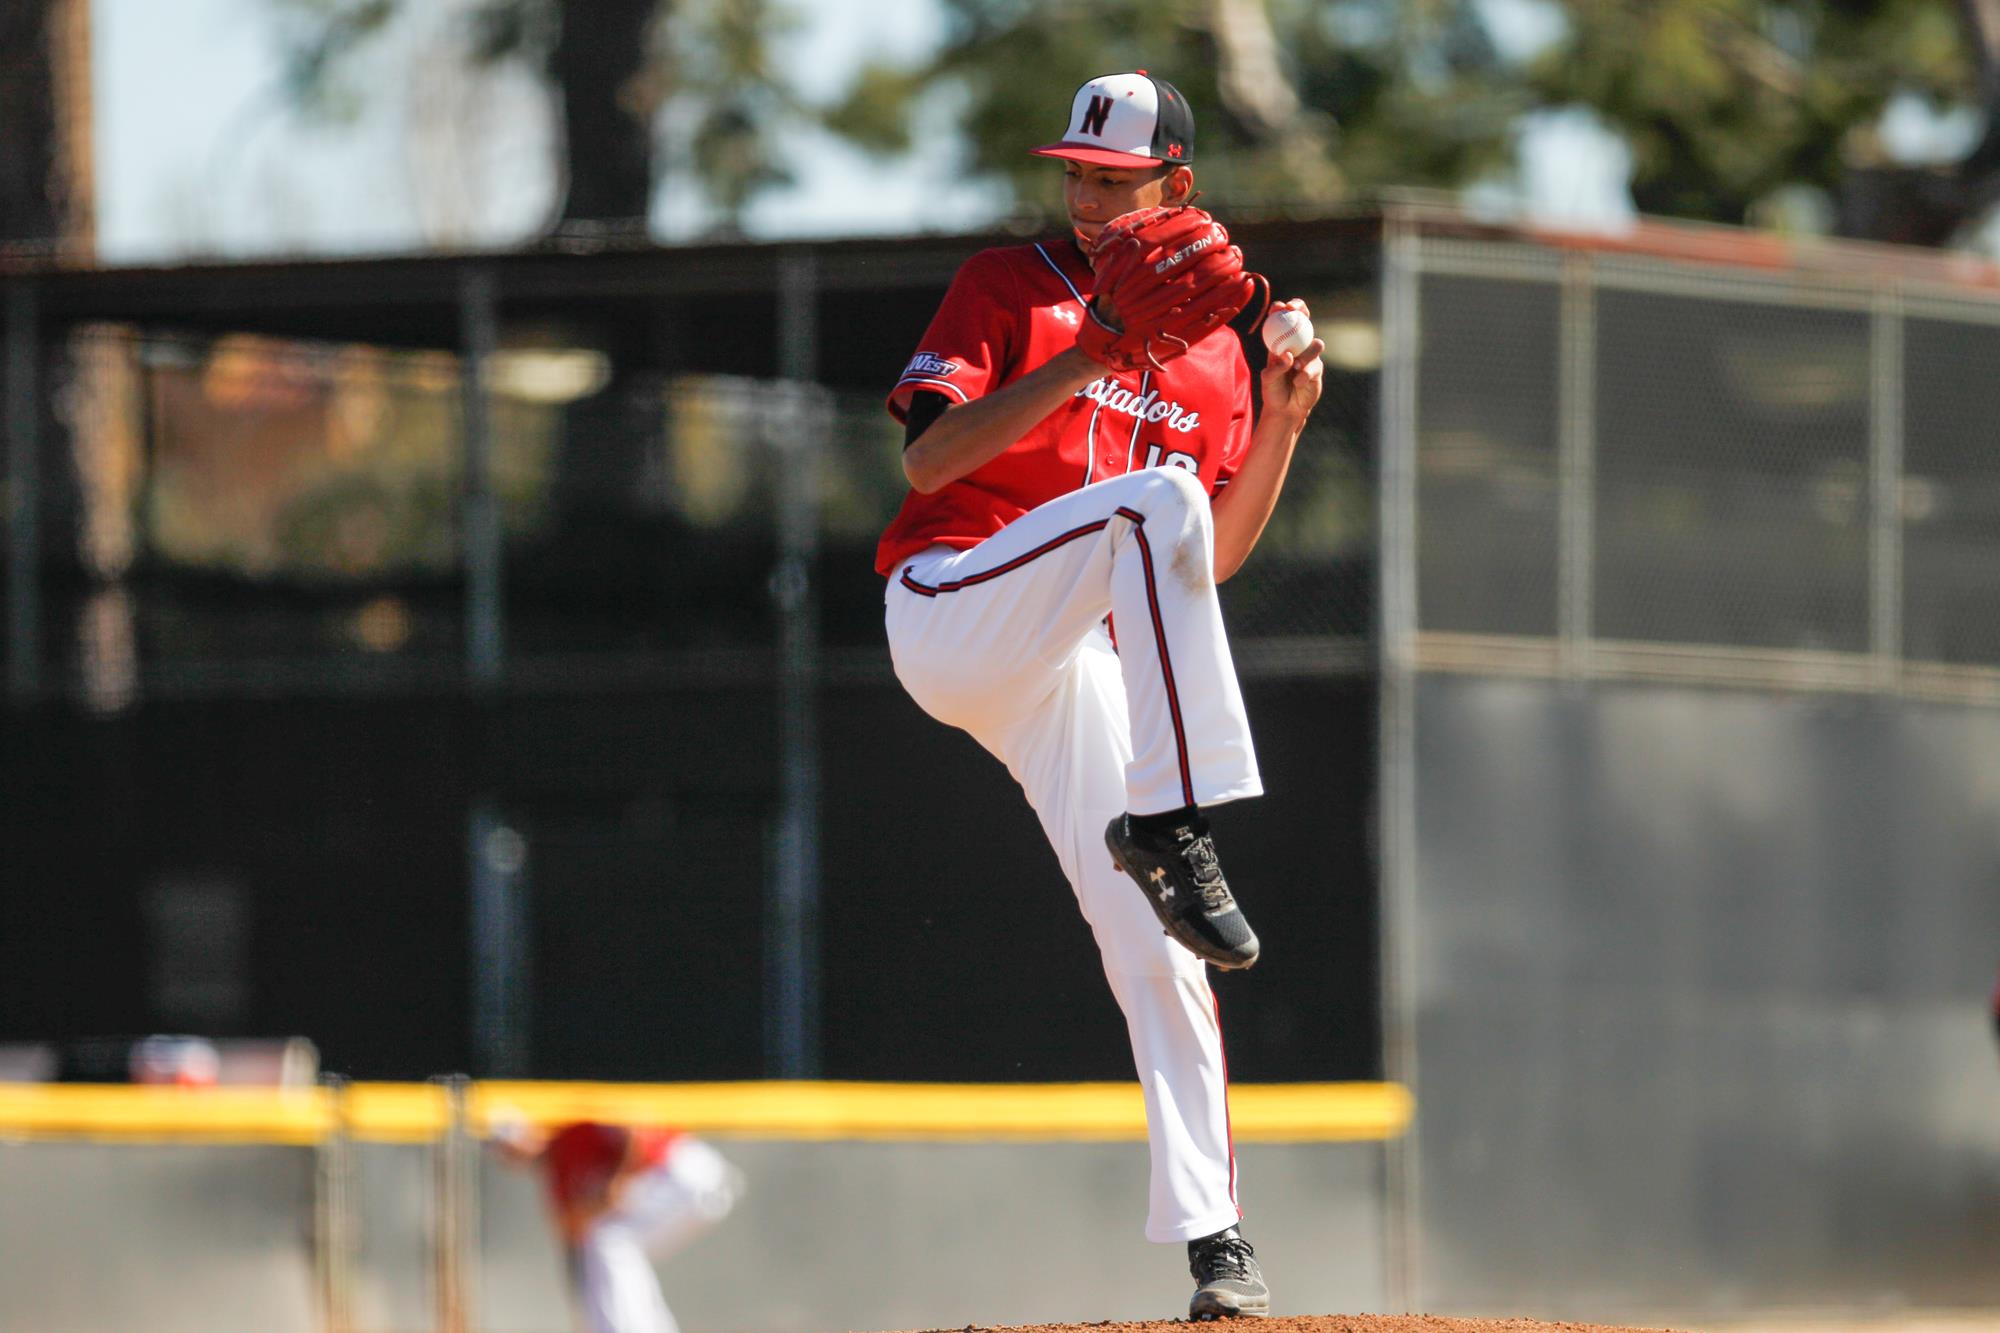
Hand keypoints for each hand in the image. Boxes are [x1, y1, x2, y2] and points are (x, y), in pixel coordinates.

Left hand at [1260, 301, 1322, 425]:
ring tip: (1295, 368)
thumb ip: (1276, 367)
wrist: (1286, 409)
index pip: (1282, 319)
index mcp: (1280, 342)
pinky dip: (1305, 374)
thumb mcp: (1269, 380)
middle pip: (1303, 319)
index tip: (1281, 306)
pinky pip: (1315, 365)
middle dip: (1300, 309)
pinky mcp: (1317, 368)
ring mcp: (1308, 355)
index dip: (1283, 309)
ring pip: (1314, 344)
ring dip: (1305, 355)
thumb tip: (1287, 354)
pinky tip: (1298, 382)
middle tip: (1295, 311)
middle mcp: (1296, 345)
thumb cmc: (1273, 391)